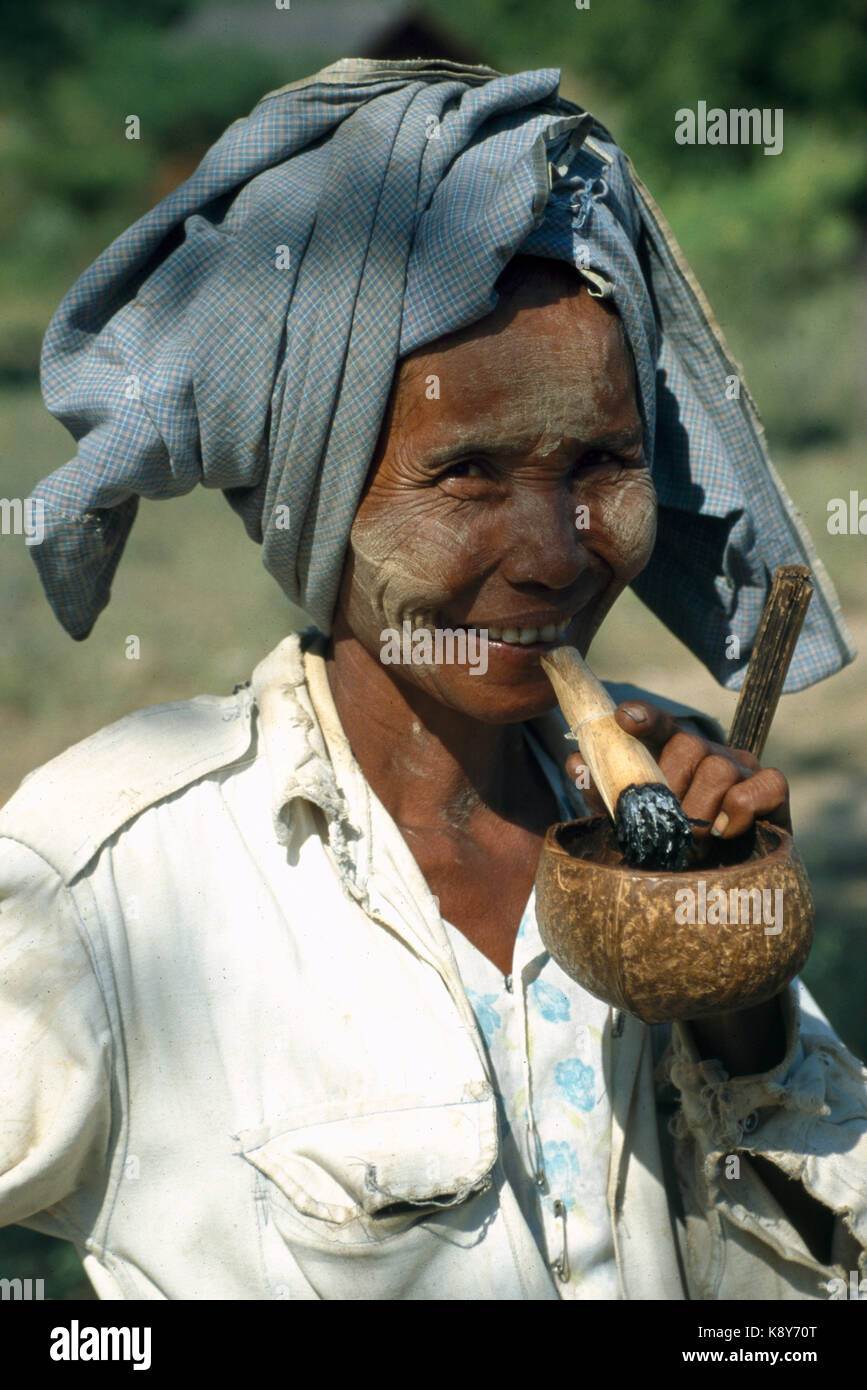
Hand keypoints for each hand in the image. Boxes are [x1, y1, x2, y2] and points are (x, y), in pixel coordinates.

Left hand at [564, 699, 791, 838]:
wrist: (715, 890)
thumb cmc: (669, 849)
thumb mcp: (630, 823)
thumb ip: (604, 790)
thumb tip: (575, 761)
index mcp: (674, 754)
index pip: (661, 724)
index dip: (645, 718)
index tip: (623, 719)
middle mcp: (710, 753)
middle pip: (689, 745)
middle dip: (670, 788)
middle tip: (665, 825)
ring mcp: (744, 768)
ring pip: (719, 768)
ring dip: (700, 812)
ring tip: (692, 845)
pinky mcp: (774, 790)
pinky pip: (762, 785)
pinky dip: (740, 810)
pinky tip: (724, 833)